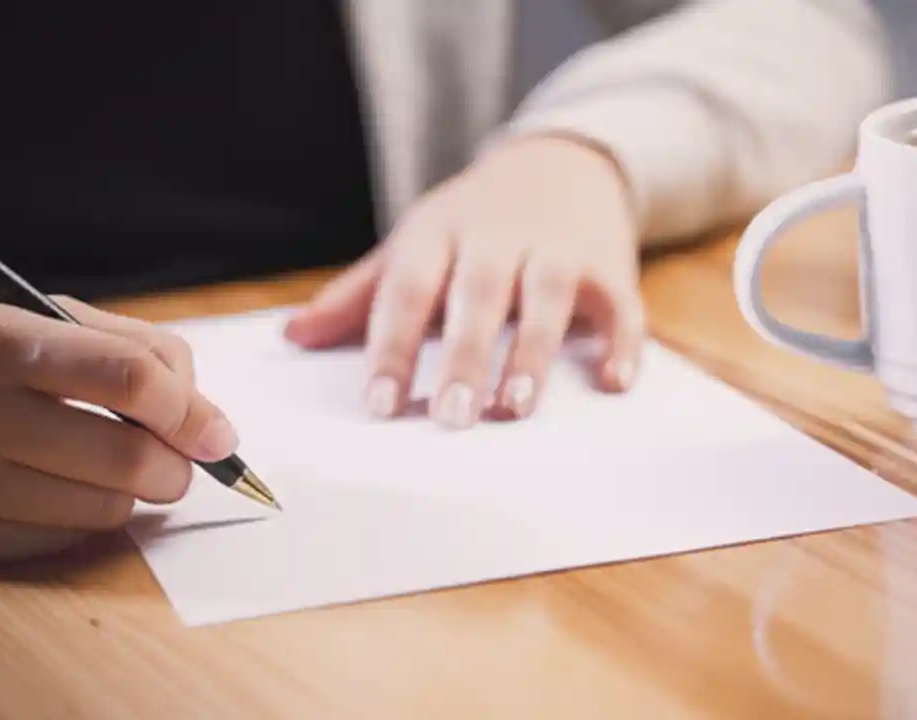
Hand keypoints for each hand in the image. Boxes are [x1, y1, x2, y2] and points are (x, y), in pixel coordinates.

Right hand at [0, 299, 236, 562]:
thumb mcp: (31, 321)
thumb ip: (130, 350)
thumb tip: (207, 419)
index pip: (131, 378)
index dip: (191, 411)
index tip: (218, 435)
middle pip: (129, 456)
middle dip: (177, 466)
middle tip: (176, 462)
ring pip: (103, 509)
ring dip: (127, 494)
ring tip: (99, 467)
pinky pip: (57, 542)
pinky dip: (76, 522)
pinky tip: (50, 490)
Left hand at [285, 135, 644, 427]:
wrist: (562, 162)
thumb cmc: (474, 220)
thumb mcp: (416, 242)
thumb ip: (361, 294)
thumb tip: (294, 337)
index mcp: (439, 232)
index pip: (408, 288)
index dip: (391, 346)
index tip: (378, 404)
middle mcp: (499, 237)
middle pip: (478, 294)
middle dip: (465, 357)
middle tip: (449, 418)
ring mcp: (558, 249)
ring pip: (548, 296)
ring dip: (533, 352)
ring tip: (516, 407)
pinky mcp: (609, 268)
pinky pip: (621, 305)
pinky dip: (622, 342)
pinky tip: (613, 382)